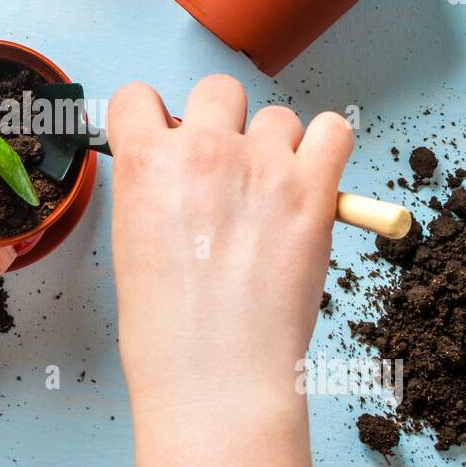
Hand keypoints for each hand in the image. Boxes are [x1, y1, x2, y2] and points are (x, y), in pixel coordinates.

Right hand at [107, 75, 353, 466]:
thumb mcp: (131, 243)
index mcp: (144, 164)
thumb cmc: (167, 330)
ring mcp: (262, 166)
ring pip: (277, 117)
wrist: (216, 376)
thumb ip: (152, 190)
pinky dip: (327, 148)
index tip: (165, 139)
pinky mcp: (314, 190)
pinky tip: (315, 180)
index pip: (138, 97)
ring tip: (274, 196)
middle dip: (221, 122)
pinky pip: (334, 130)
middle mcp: (202, 150)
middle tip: (227, 170)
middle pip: (217, 90)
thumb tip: (179, 172)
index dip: (153, 118)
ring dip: (277, 146)